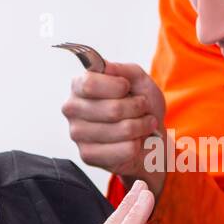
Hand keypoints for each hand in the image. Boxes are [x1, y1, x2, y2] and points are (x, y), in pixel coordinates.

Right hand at [62, 61, 167, 196]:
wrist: (151, 137)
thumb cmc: (141, 107)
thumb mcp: (138, 80)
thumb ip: (122, 70)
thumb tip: (103, 67)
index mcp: (79, 86)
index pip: (90, 84)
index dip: (117, 86)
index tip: (127, 87)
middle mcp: (72, 109)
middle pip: (112, 109)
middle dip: (138, 107)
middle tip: (143, 108)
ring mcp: (77, 134)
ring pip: (123, 129)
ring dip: (142, 126)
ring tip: (143, 124)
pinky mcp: (87, 156)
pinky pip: (126, 149)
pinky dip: (138, 144)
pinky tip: (135, 142)